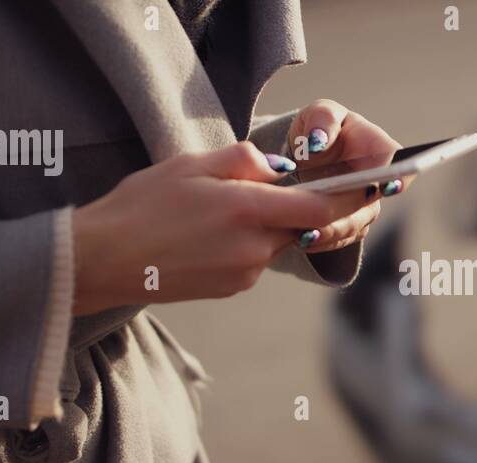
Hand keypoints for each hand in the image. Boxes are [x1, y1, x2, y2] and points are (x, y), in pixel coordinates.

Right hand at [70, 141, 375, 315]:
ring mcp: (246, 273)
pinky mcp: (234, 288)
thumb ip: (245, 161)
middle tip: (282, 187)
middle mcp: (254, 247)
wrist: (103, 261)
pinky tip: (209, 236)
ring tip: (219, 211)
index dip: (351, 197)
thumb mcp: (191, 164)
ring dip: (268, 224)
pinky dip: (248, 243)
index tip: (373, 185)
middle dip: (302, 206)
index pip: (320, 208)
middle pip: (302, 226)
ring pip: (278, 242)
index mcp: (247, 210)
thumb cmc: (141, 205)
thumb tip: (284, 169)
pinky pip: (257, 260)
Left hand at [287, 99, 404, 253]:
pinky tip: (300, 239)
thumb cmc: (321, 127)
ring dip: (331, 232)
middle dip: (350, 213)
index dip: (399, 176)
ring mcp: (364, 208)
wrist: (307, 153)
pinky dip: (320, 241)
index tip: (388, 186)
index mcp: (378, 149)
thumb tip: (318, 141)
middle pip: (371, 204)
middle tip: (327, 216)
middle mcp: (377, 182)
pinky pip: (338, 239)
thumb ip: (322, 120)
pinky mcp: (347, 226)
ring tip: (306, 234)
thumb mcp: (319, 114)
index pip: (397, 164)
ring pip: (353, 226)